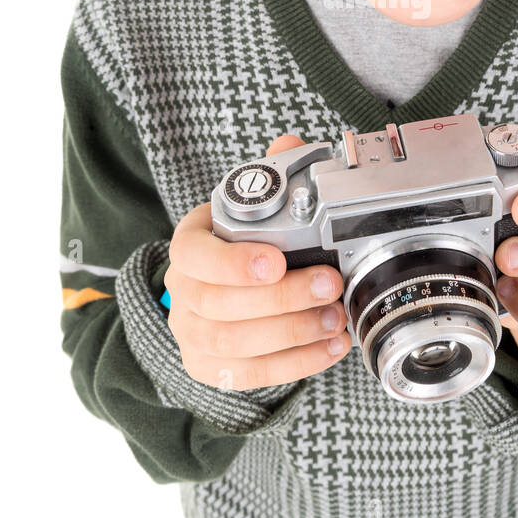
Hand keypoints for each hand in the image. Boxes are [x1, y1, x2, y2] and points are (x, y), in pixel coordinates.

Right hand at [164, 134, 351, 389]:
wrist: (220, 290)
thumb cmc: (240, 244)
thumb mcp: (250, 207)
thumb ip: (270, 174)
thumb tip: (288, 143)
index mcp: (189, 245)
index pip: (193, 255)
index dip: (232, 263)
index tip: (276, 260)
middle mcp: (182, 292)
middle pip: (218, 305)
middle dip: (281, 299)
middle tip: (329, 285)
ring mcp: (192, 334)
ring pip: (233, 344)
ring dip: (292, 333)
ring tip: (335, 319)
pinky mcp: (210, 368)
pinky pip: (250, 374)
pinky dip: (296, 364)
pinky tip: (331, 347)